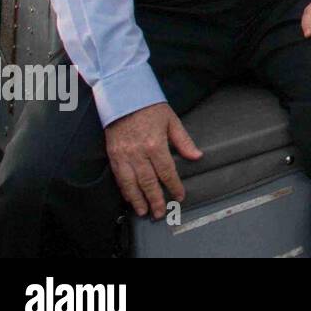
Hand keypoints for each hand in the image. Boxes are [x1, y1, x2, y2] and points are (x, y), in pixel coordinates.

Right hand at [104, 102, 201, 218]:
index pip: (167, 171)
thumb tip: (197, 156)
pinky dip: (125, 190)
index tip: (179, 196)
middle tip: (161, 213)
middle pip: (148, 182)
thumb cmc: (150, 108)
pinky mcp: (113, 155)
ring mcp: (124, 155)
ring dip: (138, 200)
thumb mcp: (172, 121)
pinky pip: (119, 177)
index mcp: (155, 144)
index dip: (173, 186)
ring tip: (144, 211)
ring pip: (131, 183)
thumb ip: (184, 141)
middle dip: (155, 199)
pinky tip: (130, 198)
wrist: (124, 98)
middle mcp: (138, 153)